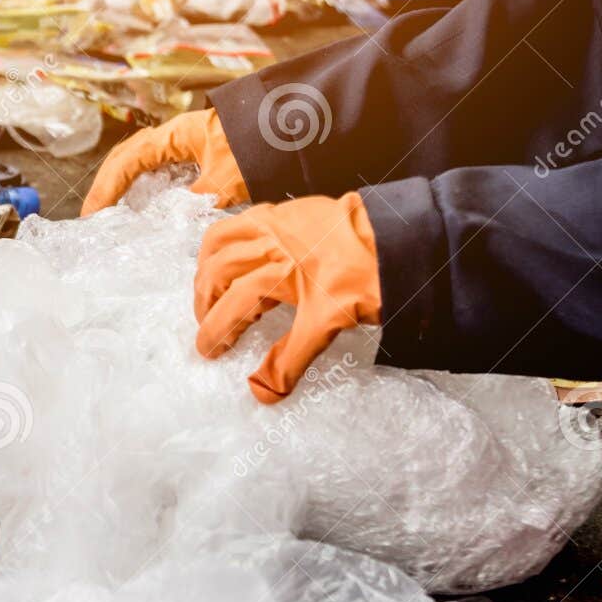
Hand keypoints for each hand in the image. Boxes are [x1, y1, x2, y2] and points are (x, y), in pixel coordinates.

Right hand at [82, 108, 248, 214]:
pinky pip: (158, 170)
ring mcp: (181, 145)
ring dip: (122, 186)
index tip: (92, 214)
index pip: (126, 161)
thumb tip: (175, 222)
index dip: (106, 188)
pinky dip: (144, 188)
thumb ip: (199, 200)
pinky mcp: (194, 155)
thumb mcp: (227, 177)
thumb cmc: (257, 143)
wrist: (285, 123)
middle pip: (126, 159)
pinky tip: (144, 207)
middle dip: (106, 186)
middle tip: (92, 216)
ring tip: (110, 214)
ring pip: (140, 164)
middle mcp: (171, 137)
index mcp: (172, 136)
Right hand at [195, 192, 380, 403]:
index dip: (215, 332)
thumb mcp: (326, 326)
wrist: (396, 242)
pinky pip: (241, 219)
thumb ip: (288, 358)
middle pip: (217, 272)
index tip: (208, 350)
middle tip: (207, 323)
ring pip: (219, 238)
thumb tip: (261, 392)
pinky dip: (226, 238)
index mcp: (278, 274)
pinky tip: (231, 254)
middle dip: (205, 302)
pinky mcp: (284, 208)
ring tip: (209, 288)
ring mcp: (275, 221)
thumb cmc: (363, 284)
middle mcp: (269, 243)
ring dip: (206, 267)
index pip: (232, 307)